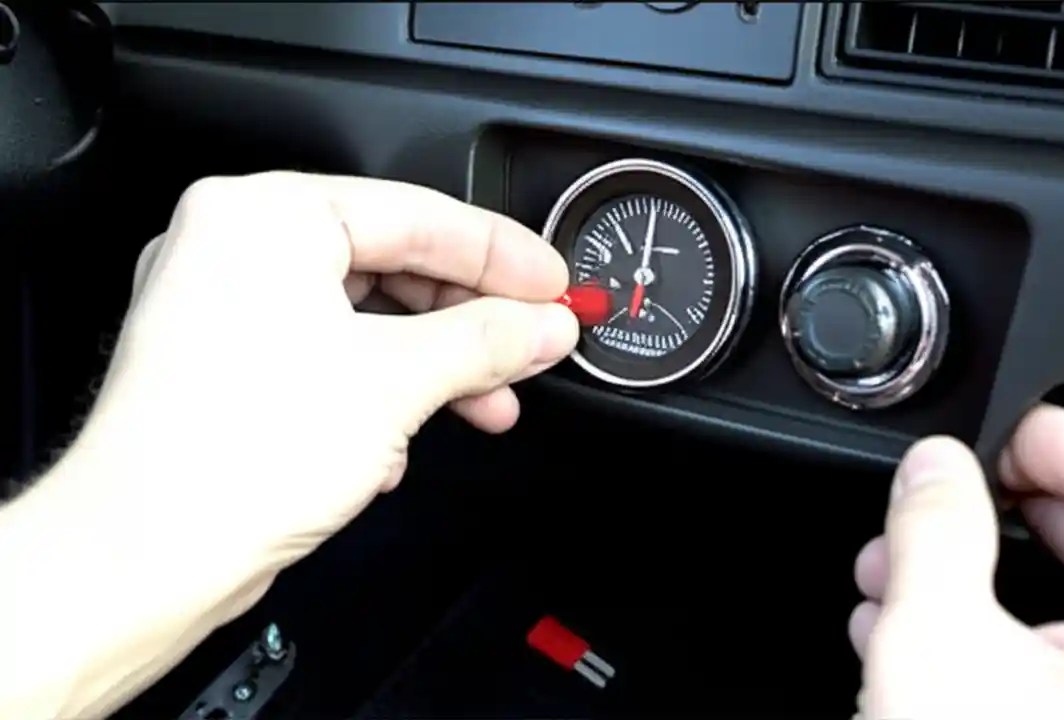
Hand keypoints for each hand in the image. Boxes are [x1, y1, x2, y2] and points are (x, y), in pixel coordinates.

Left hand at [75, 171, 577, 559]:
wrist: (146, 556)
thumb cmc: (232, 454)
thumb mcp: (399, 381)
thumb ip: (488, 339)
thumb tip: (542, 324)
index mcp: (266, 215)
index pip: (418, 214)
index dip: (503, 255)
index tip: (553, 286)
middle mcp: (234, 246)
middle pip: (392, 263)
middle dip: (471, 320)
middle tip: (531, 344)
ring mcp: (223, 305)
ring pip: (363, 316)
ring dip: (434, 364)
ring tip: (486, 401)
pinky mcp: (225, 364)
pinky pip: (328, 353)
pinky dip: (380, 388)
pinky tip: (405, 439)